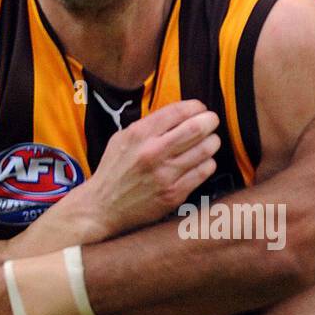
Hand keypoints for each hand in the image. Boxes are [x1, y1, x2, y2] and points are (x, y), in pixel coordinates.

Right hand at [86, 100, 220, 236]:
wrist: (102, 207)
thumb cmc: (114, 170)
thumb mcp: (123, 138)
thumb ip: (149, 126)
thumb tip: (180, 114)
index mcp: (139, 134)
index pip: (178, 111)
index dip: (196, 107)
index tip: (200, 109)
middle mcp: (153, 153)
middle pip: (197, 128)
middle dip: (210, 120)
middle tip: (212, 121)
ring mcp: (165, 175)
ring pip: (205, 150)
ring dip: (212, 142)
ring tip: (210, 141)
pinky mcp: (174, 194)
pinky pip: (204, 172)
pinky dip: (208, 163)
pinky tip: (202, 162)